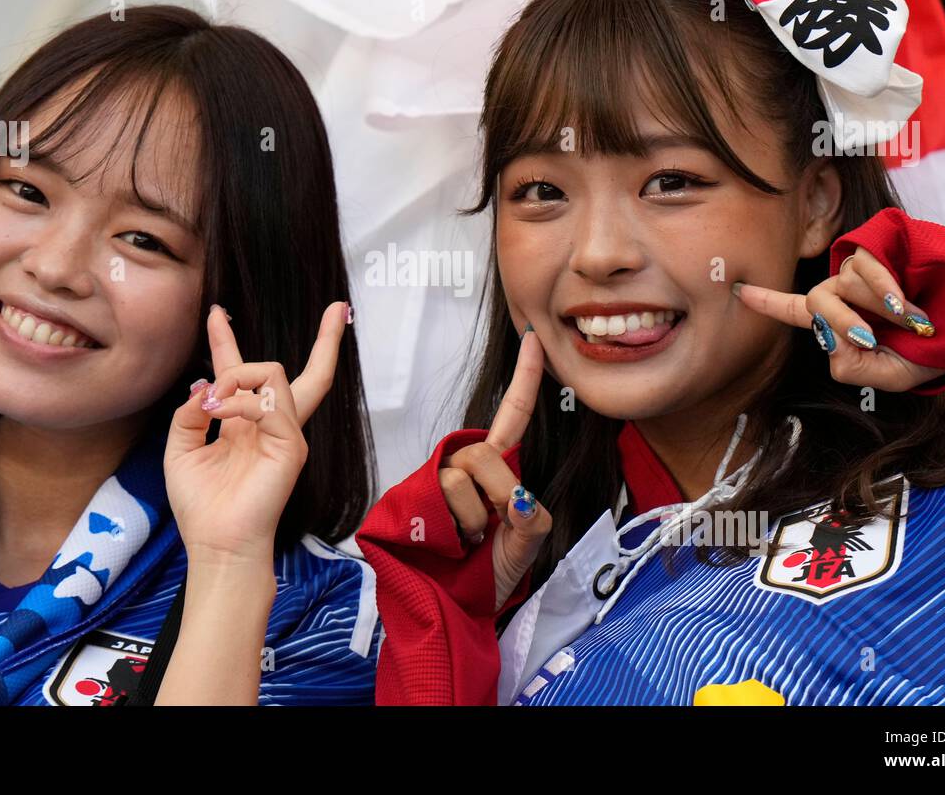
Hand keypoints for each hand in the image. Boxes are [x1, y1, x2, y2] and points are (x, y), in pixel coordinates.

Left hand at [163, 301, 349, 565]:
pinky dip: (239, 401)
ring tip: (211, 403)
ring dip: (234, 375)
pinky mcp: (291, 445)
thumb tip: (204, 385)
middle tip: (337, 309)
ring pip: (274, 372)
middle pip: (311, 374)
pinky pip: (269, 402)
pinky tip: (219, 414)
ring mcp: (287, 434)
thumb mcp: (180, 449)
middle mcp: (272, 425)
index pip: (243, 374)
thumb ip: (190, 413)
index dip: (226, 341)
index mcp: (245, 425)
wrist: (216, 545)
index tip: (217, 313)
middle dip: (327, 340)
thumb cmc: (201, 506)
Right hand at [437, 328, 550, 609]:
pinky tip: (447, 543)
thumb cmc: (488, 575)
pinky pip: (440, 495)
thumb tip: (519, 497)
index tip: (533, 338)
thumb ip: (533, 521)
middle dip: (500, 493)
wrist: (453, 606)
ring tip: (465, 542)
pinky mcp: (410, 496)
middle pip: (484, 451)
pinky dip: (455, 527)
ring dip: (474, 519)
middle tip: (492, 530)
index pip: (512, 414)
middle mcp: (462, 464)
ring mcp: (434, 479)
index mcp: (495, 467)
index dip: (524, 377)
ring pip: (462, 476)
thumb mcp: (527, 548)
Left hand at [735, 247, 944, 391]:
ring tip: (913, 322)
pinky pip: (865, 270)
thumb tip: (829, 340)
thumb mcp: (886, 375)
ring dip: (878, 311)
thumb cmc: (928, 353)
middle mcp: (842, 292)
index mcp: (839, 322)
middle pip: (815, 302)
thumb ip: (851, 368)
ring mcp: (859, 272)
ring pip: (842, 285)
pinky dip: (886, 292)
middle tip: (873, 339)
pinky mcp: (879, 253)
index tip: (737, 289)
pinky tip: (907, 307)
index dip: (767, 301)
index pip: (795, 311)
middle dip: (842, 324)